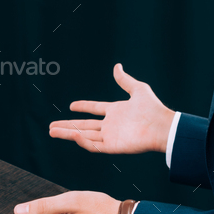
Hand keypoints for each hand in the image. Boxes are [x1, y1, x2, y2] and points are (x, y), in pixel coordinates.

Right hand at [49, 63, 174, 154]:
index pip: (95, 109)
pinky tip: (72, 134)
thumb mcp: (138, 89)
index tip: (71, 106)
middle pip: (84, 126)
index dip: (83, 107)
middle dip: (67, 126)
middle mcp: (111, 125)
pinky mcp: (113, 147)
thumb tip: (117, 66)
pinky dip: (82, 141)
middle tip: (51, 126)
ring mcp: (111, 136)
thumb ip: (124, 80)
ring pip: (84, 136)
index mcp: (116, 111)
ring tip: (52, 131)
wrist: (161, 126)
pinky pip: (94, 146)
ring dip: (68, 133)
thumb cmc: (153, 108)